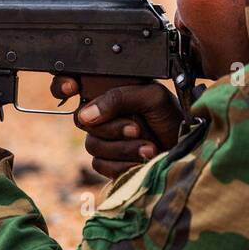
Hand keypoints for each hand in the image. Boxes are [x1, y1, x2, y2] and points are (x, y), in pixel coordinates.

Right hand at [50, 76, 183, 178]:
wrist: (186, 150)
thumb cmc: (173, 119)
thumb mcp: (152, 97)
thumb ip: (119, 98)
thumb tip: (85, 115)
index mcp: (109, 94)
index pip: (72, 85)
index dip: (62, 85)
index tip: (72, 87)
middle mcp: (102, 116)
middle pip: (81, 121)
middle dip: (112, 127)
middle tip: (138, 128)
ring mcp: (104, 140)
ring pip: (92, 144)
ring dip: (122, 148)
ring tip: (149, 148)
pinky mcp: (108, 163)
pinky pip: (99, 164)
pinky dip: (122, 164)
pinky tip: (141, 161)